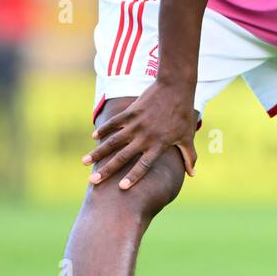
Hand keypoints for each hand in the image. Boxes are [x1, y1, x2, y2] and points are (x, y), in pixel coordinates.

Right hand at [82, 80, 198, 188]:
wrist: (175, 88)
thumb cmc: (183, 114)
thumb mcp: (188, 137)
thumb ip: (189, 157)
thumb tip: (192, 174)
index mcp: (159, 145)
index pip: (144, 165)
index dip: (133, 177)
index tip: (121, 188)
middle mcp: (145, 137)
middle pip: (123, 157)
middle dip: (107, 170)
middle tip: (93, 181)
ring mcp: (136, 124)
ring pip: (113, 141)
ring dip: (98, 152)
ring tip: (84, 162)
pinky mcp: (131, 112)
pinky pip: (114, 123)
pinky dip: (104, 129)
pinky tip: (94, 136)